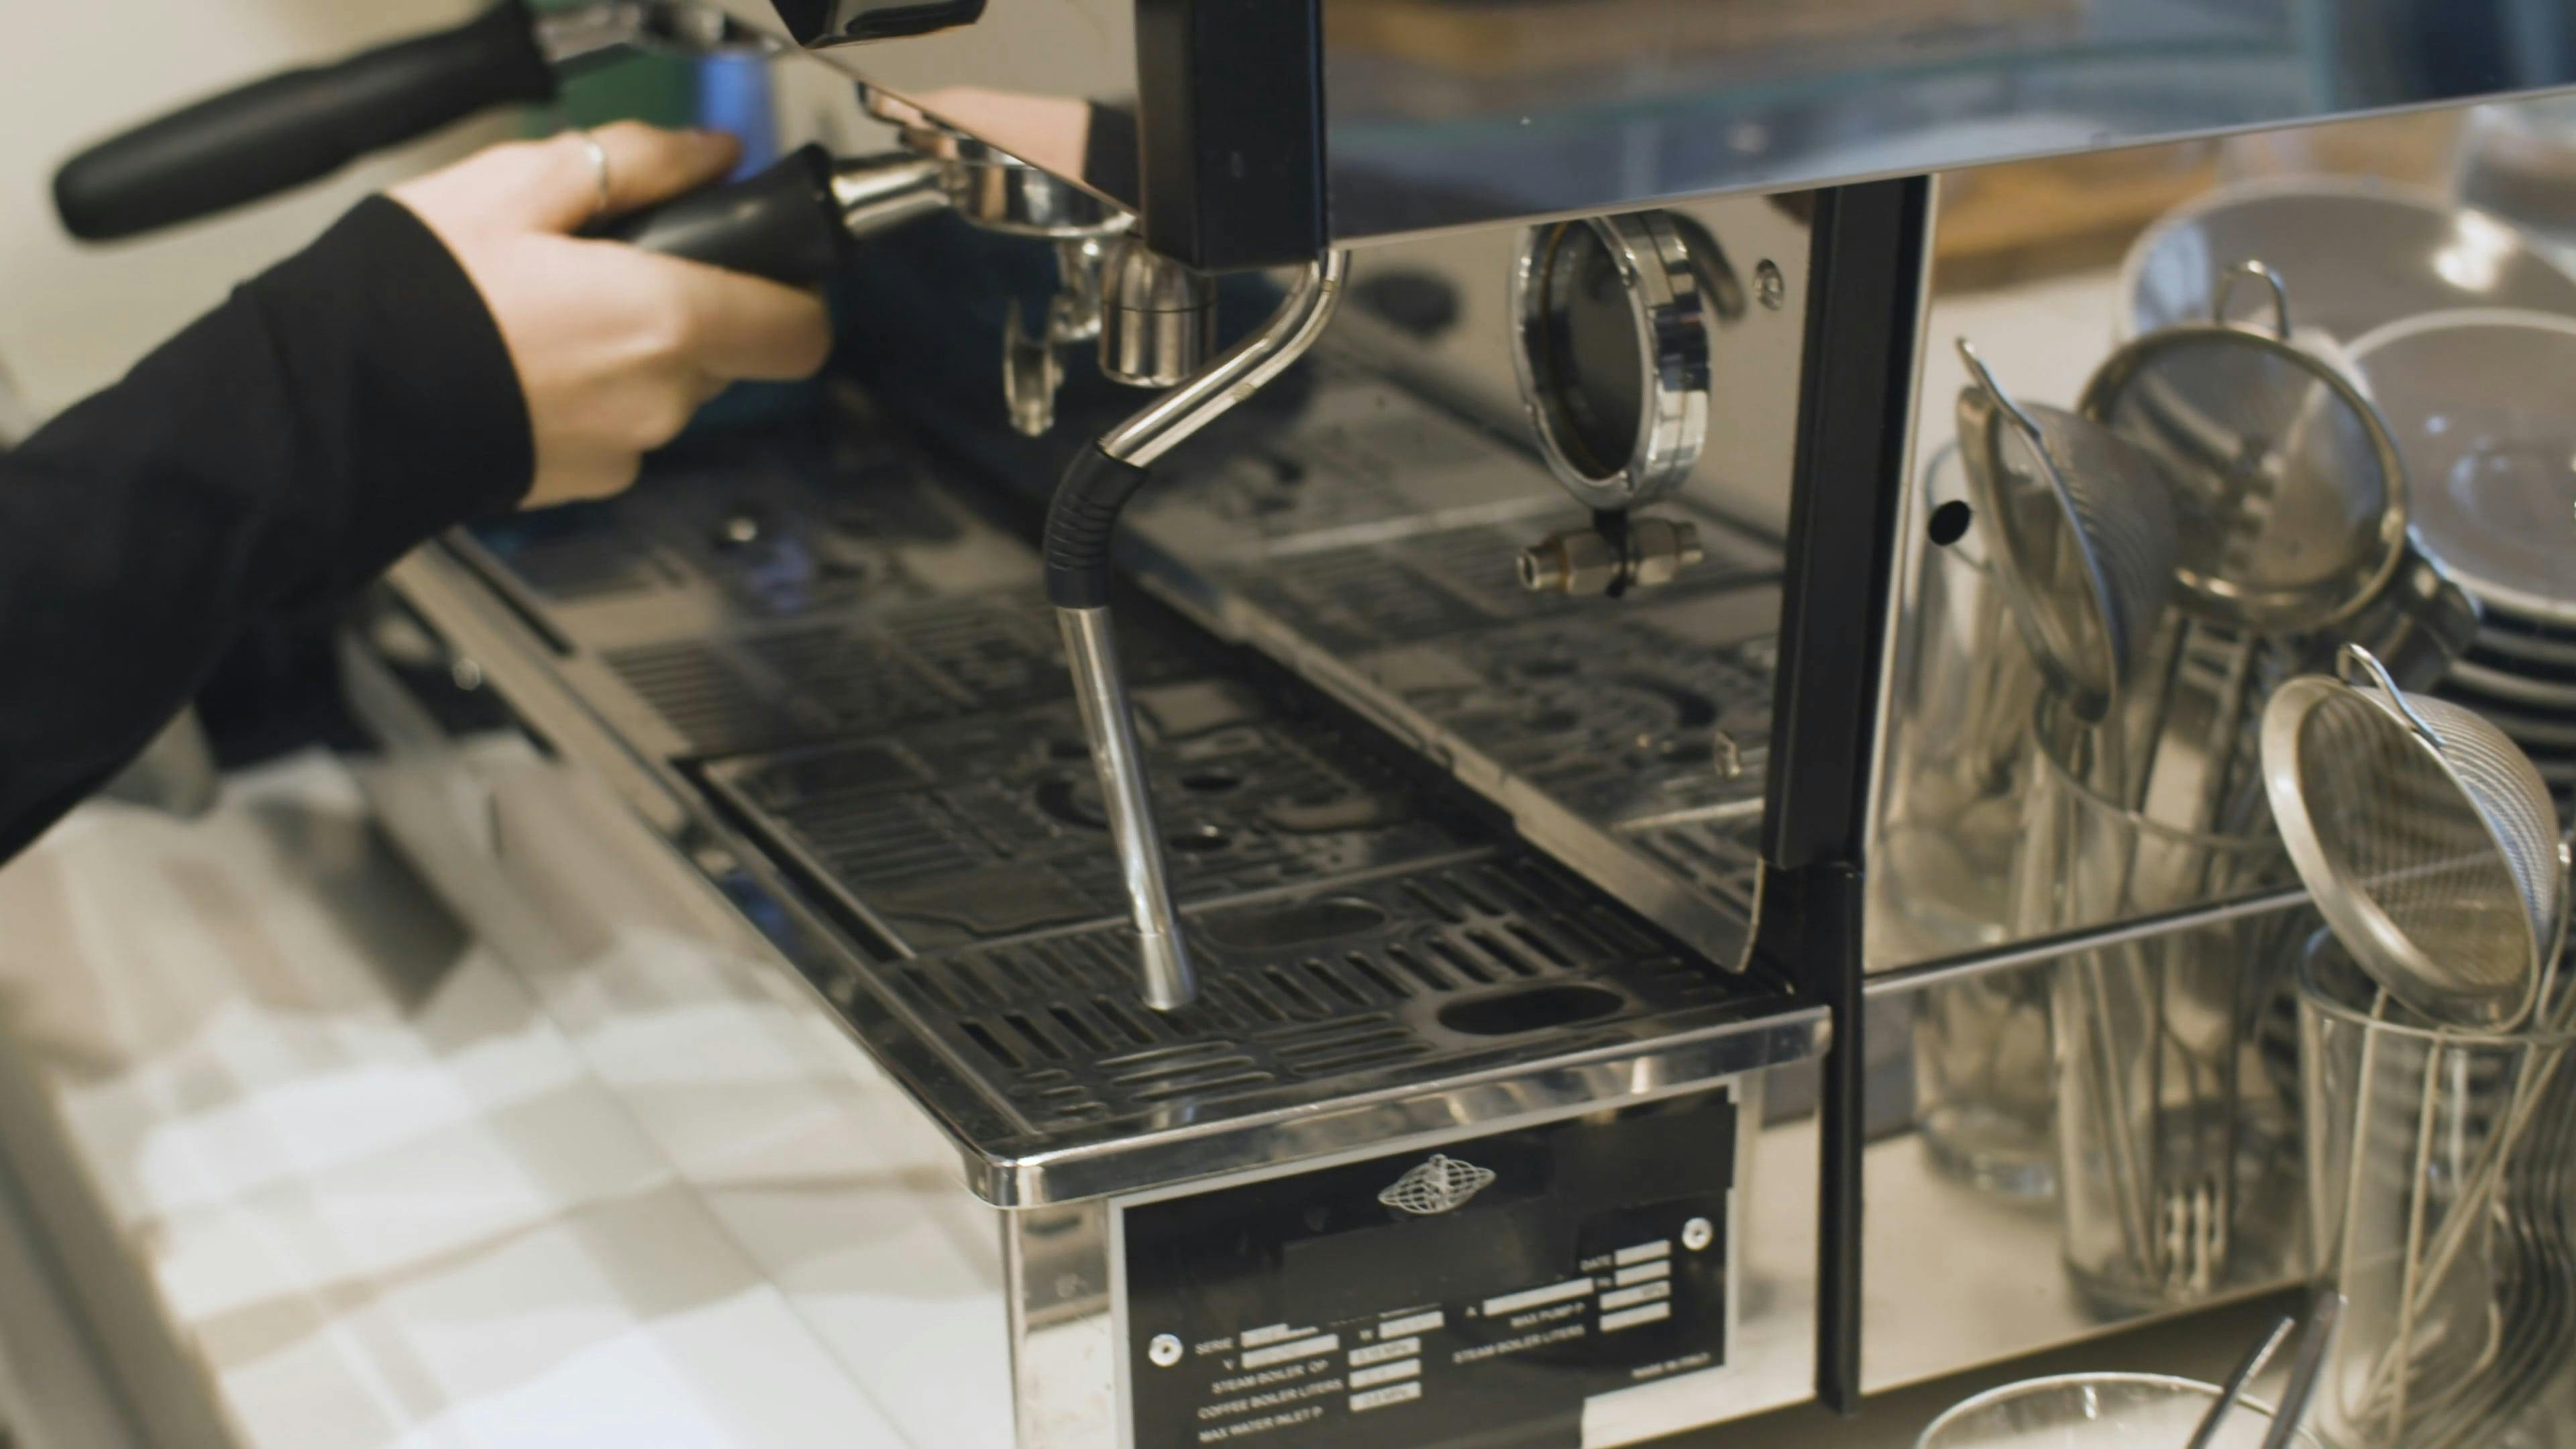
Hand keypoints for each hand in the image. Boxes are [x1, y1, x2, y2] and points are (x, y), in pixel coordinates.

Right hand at [391, 124, 832, 506]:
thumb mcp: (519, 184)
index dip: (791, 295)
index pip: (801, 331)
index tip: (758, 267)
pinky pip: (617, 426)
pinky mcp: (584, 483)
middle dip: (688, 309)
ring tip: (547, 311)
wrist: (334, 401)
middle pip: (728, 352)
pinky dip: (589, 394)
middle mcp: (662, 399)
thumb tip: (708, 154)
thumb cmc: (417, 293)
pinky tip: (524, 362)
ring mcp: (624, 450)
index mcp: (667, 321)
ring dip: (632, 351)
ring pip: (668, 390)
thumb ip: (638, 162)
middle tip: (609, 268)